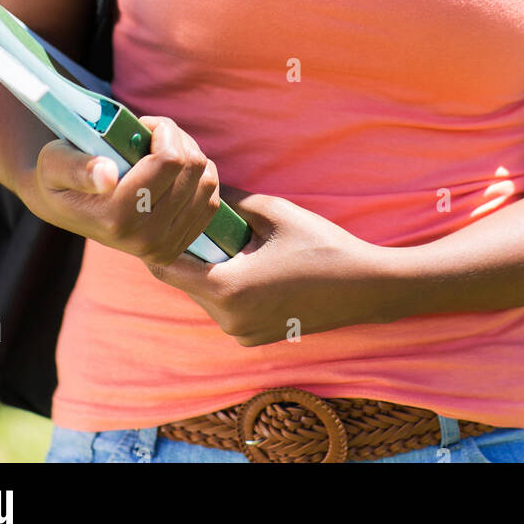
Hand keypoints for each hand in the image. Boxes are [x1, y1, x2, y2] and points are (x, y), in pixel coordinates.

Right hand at [29, 115, 220, 266]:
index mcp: (116, 218)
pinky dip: (198, 177)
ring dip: (190, 155)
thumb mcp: (55, 161)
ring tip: (160, 153)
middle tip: (151, 136)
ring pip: (208, 179)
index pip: (171, 160)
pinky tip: (173, 173)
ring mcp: (164, 248)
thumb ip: (78, 167)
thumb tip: (107, 175)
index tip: (143, 125)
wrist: (65, 207)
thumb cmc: (58, 175)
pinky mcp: (178, 247)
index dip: (162, 130)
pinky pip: (211, 199)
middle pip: (193, 167)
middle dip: (176, 139)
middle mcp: (144, 240)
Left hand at [147, 191, 398, 345]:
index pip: (166, 267)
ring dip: (210, 268)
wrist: (364, 287)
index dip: (159, 240)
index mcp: (228, 288)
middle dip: (189, 251)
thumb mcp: (273, 212)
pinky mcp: (255, 338)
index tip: (163, 216)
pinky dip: (228, 285)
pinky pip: (225, 308)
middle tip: (204, 222)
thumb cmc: (321, 246)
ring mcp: (242, 334)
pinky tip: (253, 264)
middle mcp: (228, 320)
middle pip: (185, 281)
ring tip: (235, 242)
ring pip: (204, 295)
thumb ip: (230, 201)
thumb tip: (199, 185)